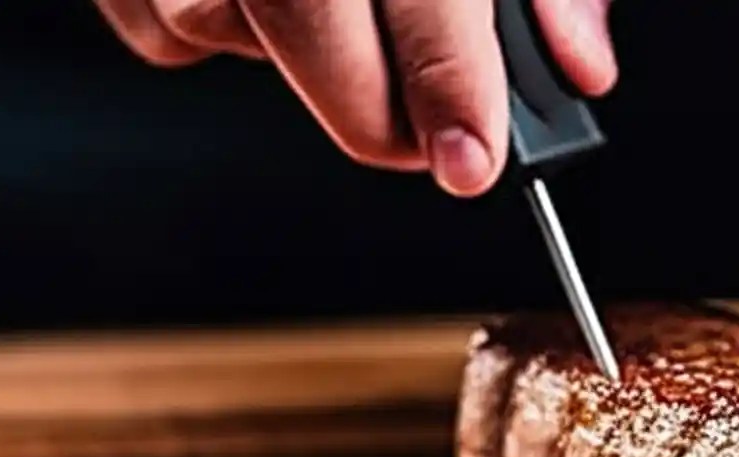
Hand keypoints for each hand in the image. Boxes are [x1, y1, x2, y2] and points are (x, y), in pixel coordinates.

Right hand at [92, 0, 617, 196]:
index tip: (471, 160)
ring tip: (344, 11)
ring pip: (212, 21)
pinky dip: (218, 31)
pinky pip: (159, 24)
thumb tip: (579, 64)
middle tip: (425, 132)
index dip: (446, 78)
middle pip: (296, 11)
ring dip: (295, 59)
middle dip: (374, 108)